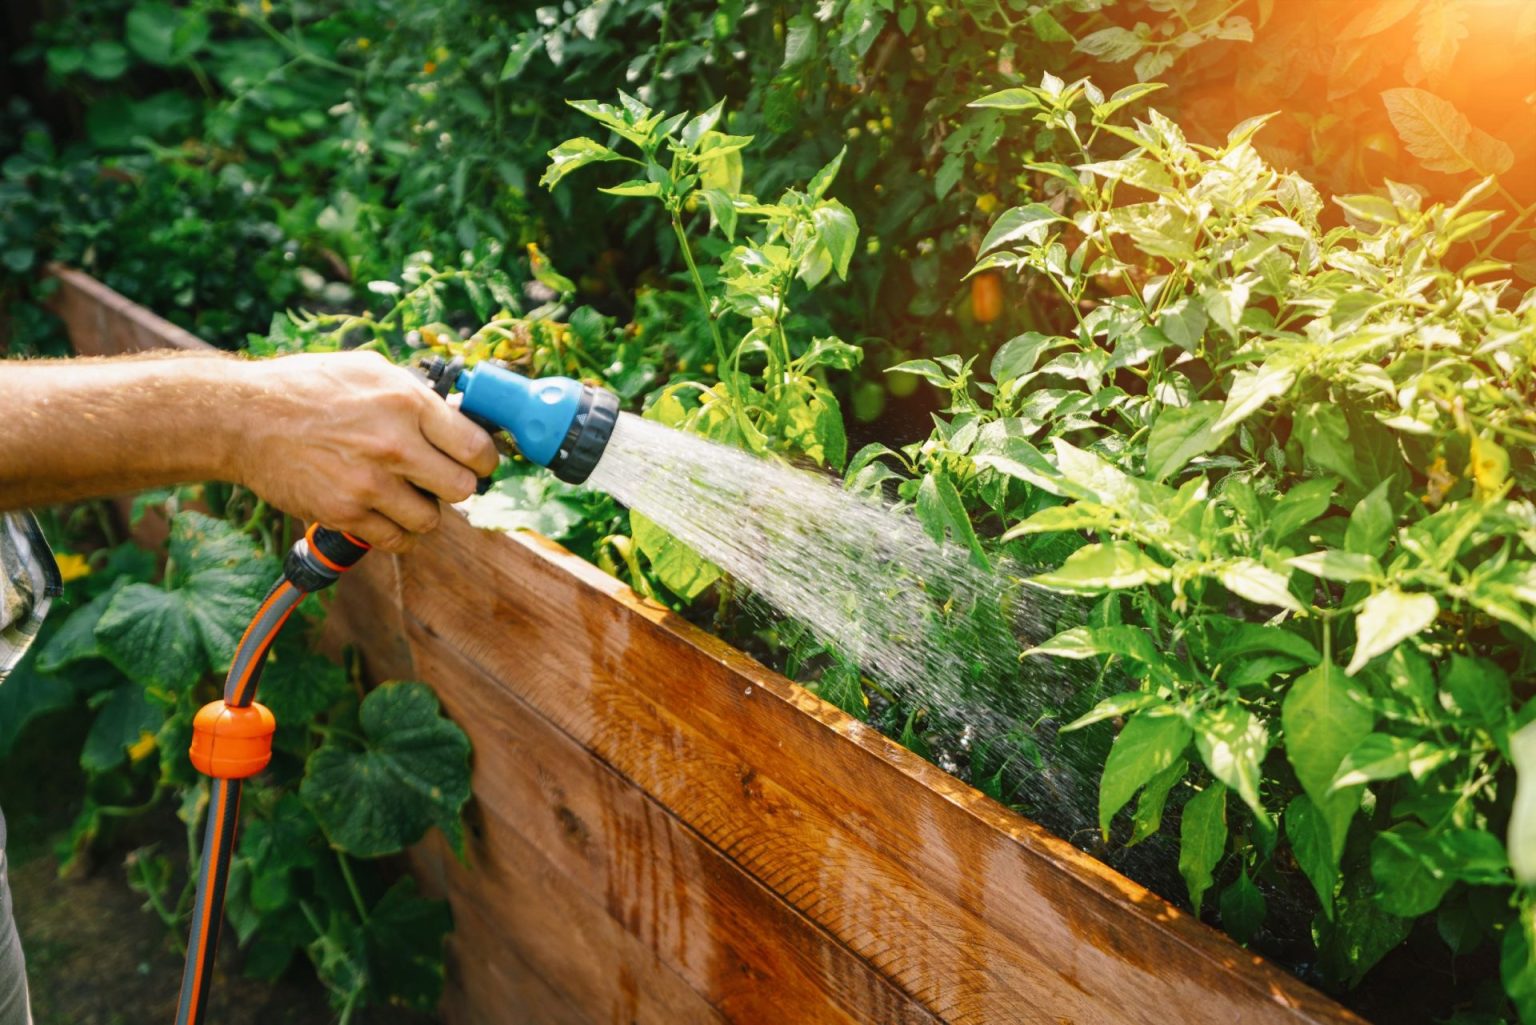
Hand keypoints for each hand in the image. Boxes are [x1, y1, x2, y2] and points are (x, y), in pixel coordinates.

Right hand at [231, 352, 498, 551]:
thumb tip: (460, 414)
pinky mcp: (346, 513)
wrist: (246, 419)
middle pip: (463, 489)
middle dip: (455, 485)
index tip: (477, 461)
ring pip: (432, 519)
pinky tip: (384, 512)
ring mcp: (370, 484)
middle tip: (439, 478)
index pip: (478, 448)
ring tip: (403, 493)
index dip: (484, 459)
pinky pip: (396, 539)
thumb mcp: (371, 370)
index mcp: (408, 403)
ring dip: (423, 510)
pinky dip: (396, 531)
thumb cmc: (310, 387)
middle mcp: (395, 445)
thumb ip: (418, 394)